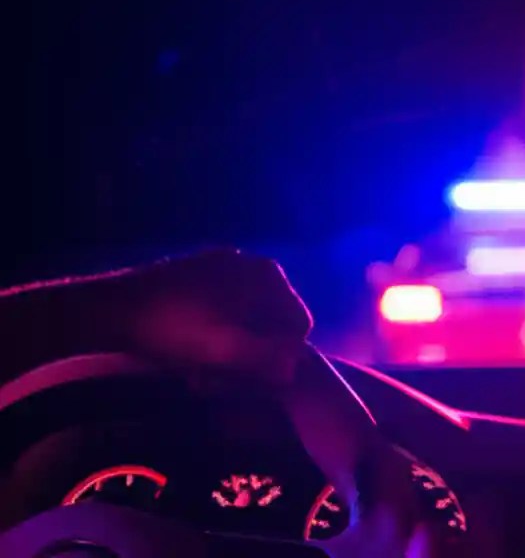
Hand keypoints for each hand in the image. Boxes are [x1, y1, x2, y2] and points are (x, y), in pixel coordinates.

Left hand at [110, 248, 313, 384]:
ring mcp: (221, 266)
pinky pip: (223, 309)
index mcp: (266, 275)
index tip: (246, 380)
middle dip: (250, 355)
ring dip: (230, 349)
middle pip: (271, 322)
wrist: (107, 308)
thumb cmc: (173, 330)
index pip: (298, 326)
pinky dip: (213, 333)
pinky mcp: (196, 274)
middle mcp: (251, 263)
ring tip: (200, 372)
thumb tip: (294, 369)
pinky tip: (189, 353)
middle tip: (218, 380)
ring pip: (246, 319)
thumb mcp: (226, 351)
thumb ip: (270, 361)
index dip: (278, 360)